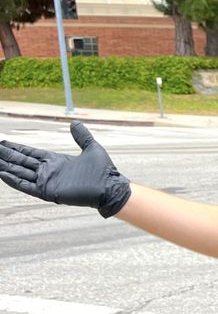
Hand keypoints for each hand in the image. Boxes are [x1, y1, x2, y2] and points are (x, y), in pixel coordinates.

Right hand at [0, 121, 130, 217]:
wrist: (110, 188)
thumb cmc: (104, 171)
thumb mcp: (92, 148)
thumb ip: (82, 136)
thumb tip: (75, 122)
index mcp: (55, 161)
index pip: (30, 153)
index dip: (16, 148)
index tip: (3, 142)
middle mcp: (48, 171)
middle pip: (21, 162)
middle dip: (6, 155)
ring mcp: (47, 181)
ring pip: (20, 172)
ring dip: (6, 166)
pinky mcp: (48, 191)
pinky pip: (26, 186)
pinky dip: (14, 180)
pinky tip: (2, 173)